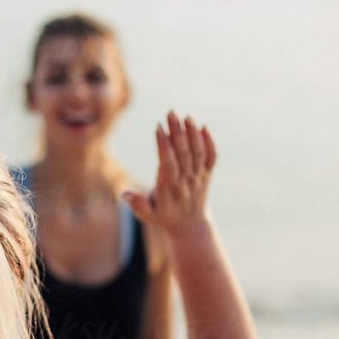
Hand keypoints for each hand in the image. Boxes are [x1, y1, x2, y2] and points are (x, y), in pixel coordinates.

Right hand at [123, 110, 216, 232]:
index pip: (168, 164)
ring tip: (185, 117)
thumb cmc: (162, 216)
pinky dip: (209, 142)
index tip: (159, 128)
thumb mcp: (146, 215)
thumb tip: (126, 194)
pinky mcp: (207, 175)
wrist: (189, 225)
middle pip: (183, 153)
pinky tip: (203, 127)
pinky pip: (211, 157)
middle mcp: (186, 181)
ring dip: (192, 133)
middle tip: (170, 113)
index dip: (164, 145)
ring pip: (198, 153)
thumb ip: (137, 204)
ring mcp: (198, 177)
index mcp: (169, 188)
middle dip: (177, 132)